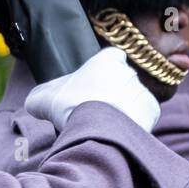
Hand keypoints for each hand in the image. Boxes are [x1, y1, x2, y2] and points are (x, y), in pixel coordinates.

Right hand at [24, 45, 159, 132]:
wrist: (96, 130)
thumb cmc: (68, 106)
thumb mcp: (40, 98)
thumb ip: (39, 96)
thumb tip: (36, 103)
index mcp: (106, 60)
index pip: (111, 57)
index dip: (103, 69)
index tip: (92, 83)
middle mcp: (129, 71)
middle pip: (121, 79)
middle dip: (111, 91)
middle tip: (94, 107)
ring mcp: (142, 91)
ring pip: (132, 97)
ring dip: (122, 107)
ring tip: (104, 123)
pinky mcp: (152, 112)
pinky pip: (143, 115)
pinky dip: (133, 122)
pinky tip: (117, 130)